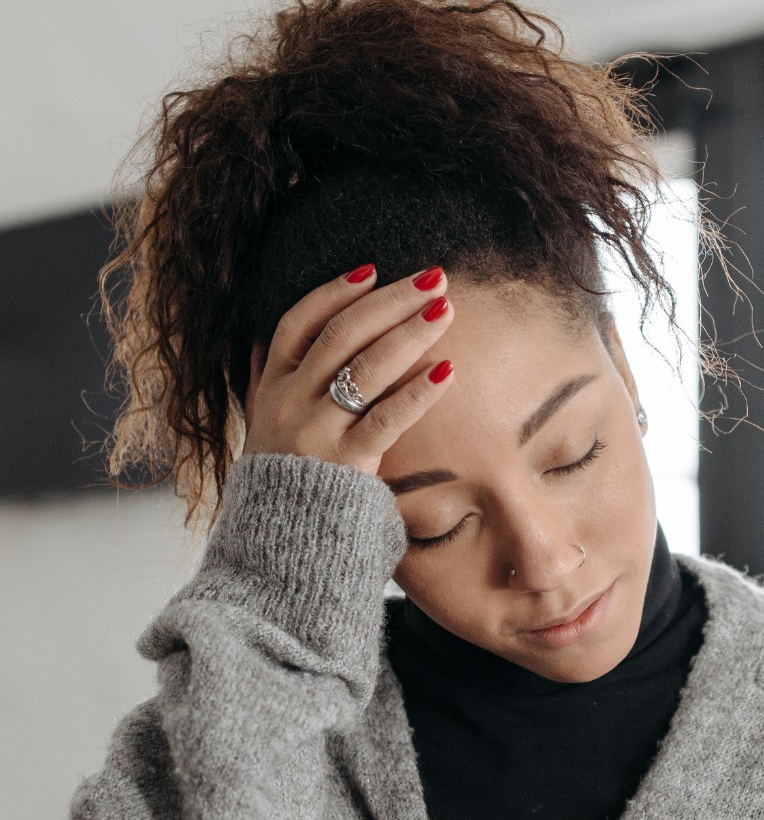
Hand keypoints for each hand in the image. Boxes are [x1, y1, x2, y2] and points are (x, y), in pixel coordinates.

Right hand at [242, 263, 456, 478]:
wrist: (278, 550)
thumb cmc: (282, 489)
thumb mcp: (259, 430)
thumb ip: (262, 385)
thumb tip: (260, 342)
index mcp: (270, 390)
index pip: (297, 325)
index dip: (333, 293)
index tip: (371, 270)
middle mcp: (289, 404)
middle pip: (341, 335)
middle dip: (390, 301)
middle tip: (432, 278)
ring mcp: (315, 433)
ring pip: (365, 368)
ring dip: (410, 333)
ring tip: (446, 310)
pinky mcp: (345, 464)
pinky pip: (386, 418)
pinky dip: (418, 391)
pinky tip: (448, 371)